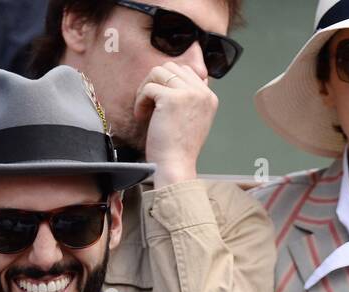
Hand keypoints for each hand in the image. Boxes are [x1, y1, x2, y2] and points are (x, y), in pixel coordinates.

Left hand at [132, 63, 217, 188]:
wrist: (176, 167)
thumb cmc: (178, 150)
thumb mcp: (191, 120)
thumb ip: (188, 100)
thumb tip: (170, 83)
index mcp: (208, 96)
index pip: (186, 71)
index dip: (166, 83)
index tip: (158, 103)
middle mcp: (202, 92)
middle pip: (171, 67)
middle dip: (154, 82)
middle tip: (147, 104)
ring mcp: (188, 93)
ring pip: (159, 71)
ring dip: (146, 88)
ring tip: (144, 109)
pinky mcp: (172, 99)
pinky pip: (149, 87)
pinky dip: (140, 101)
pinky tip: (141, 117)